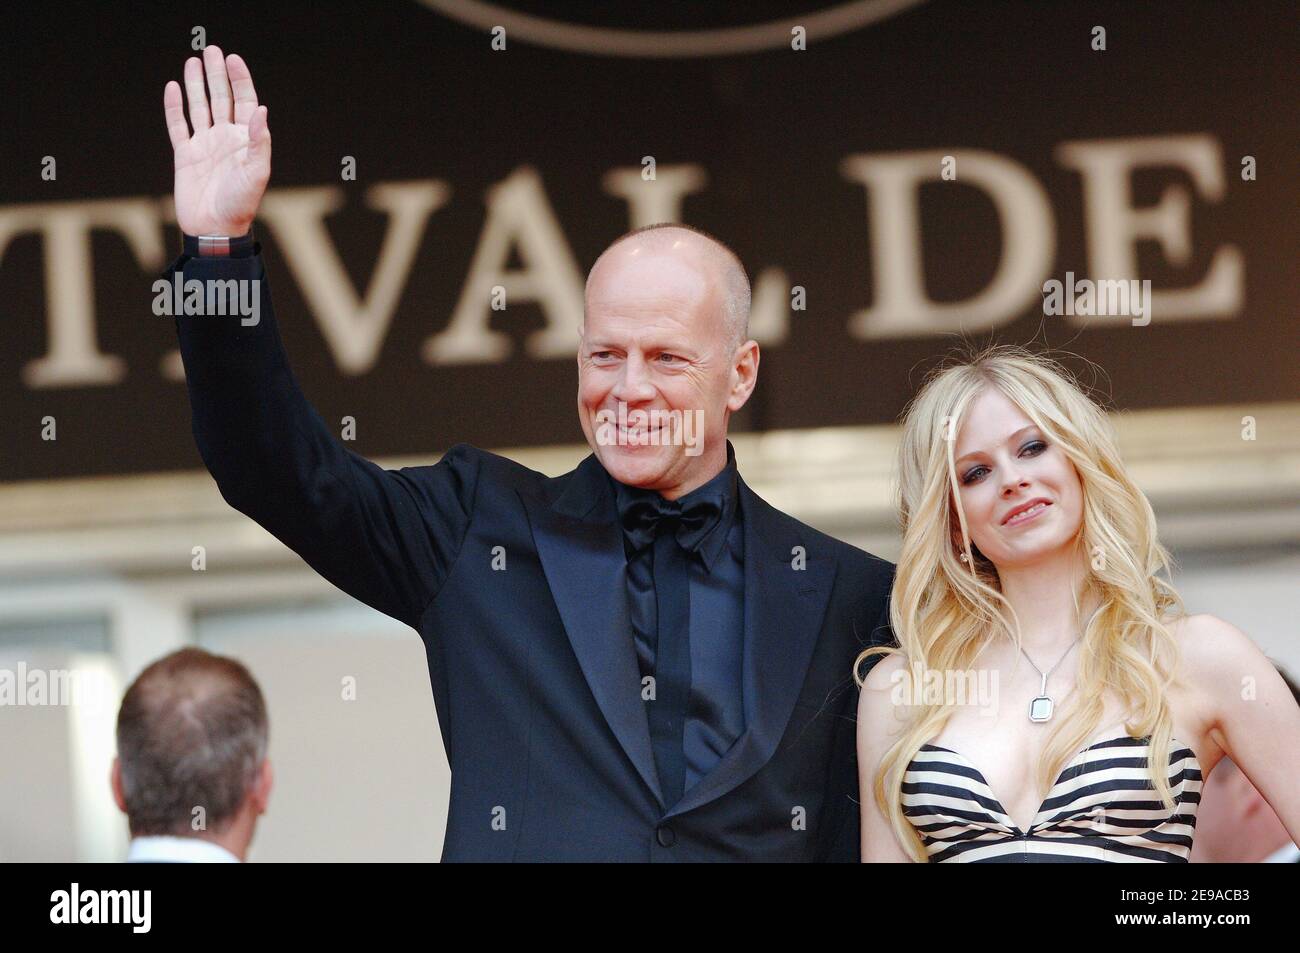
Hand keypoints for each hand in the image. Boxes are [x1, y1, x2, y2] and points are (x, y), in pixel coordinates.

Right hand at [164, 46, 270, 236]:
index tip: (233, 59)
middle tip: (212, 50)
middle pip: (221, 99)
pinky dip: (175, 107)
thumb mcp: (256, 173)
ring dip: (196, 85)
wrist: (215, 230)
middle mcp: (226, 139)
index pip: (244, 103)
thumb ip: (259, 141)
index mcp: (246, 141)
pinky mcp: (185, 155)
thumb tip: (260, 109)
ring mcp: (205, 146)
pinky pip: (178, 126)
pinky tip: (173, 88)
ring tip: (193, 61)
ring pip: (199, 107)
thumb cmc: (240, 204)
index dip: (240, 80)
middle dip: (217, 75)